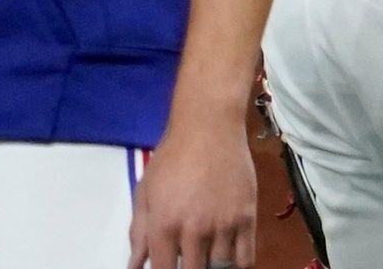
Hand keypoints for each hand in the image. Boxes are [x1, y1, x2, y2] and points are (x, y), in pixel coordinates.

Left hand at [128, 112, 257, 268]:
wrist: (209, 128)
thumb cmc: (172, 157)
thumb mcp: (145, 193)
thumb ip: (138, 234)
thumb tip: (135, 267)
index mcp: (165, 226)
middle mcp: (195, 230)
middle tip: (189, 260)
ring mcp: (224, 224)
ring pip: (221, 268)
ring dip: (212, 266)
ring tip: (206, 256)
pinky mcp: (247, 216)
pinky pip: (246, 257)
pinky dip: (237, 264)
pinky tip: (229, 257)